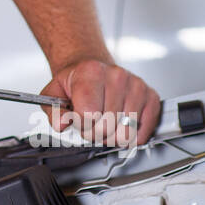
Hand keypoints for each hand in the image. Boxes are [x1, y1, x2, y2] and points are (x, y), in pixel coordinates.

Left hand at [39, 57, 160, 147]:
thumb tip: (62, 124)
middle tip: (91, 123)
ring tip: (105, 124)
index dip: (81, 126)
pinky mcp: (151, 96)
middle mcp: (116, 76)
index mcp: (91, 72)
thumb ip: (53, 110)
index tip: (78, 120)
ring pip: (126, 132)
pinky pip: (144, 131)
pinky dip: (131, 136)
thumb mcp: (54, 93)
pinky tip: (120, 126)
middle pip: (108, 126)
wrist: (92, 68)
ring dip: (113, 136)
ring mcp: (136, 85)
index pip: (89, 115)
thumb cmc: (75, 82)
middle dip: (96, 133)